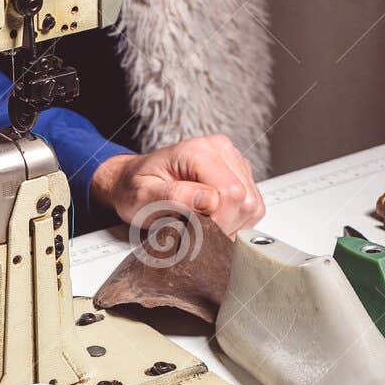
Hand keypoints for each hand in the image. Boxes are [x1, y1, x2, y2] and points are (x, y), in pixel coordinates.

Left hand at [90, 135, 264, 236]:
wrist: (131, 181)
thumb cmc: (134, 188)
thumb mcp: (143, 196)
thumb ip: (174, 196)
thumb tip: (209, 200)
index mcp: (198, 151)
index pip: (230, 193)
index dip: (217, 222)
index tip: (195, 233)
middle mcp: (220, 150)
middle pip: (246, 200)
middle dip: (224, 226)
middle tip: (196, 232)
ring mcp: (232, 161)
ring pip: (253, 206)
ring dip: (231, 225)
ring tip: (201, 225)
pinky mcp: (238, 175)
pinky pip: (251, 207)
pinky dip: (234, 221)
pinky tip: (211, 220)